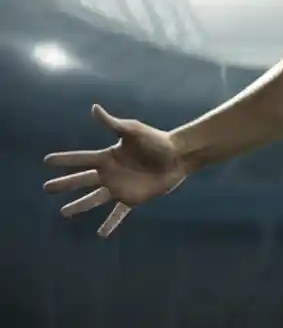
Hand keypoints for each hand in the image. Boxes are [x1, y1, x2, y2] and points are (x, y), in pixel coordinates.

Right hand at [42, 104, 189, 237]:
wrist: (177, 156)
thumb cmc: (156, 140)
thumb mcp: (132, 130)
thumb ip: (112, 123)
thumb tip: (94, 107)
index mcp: (107, 157)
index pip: (81, 159)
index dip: (64, 160)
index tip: (46, 161)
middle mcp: (109, 173)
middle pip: (81, 180)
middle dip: (64, 184)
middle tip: (46, 189)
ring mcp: (119, 187)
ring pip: (93, 199)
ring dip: (79, 206)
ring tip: (63, 213)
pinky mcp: (132, 199)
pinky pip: (119, 213)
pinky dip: (110, 223)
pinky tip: (101, 234)